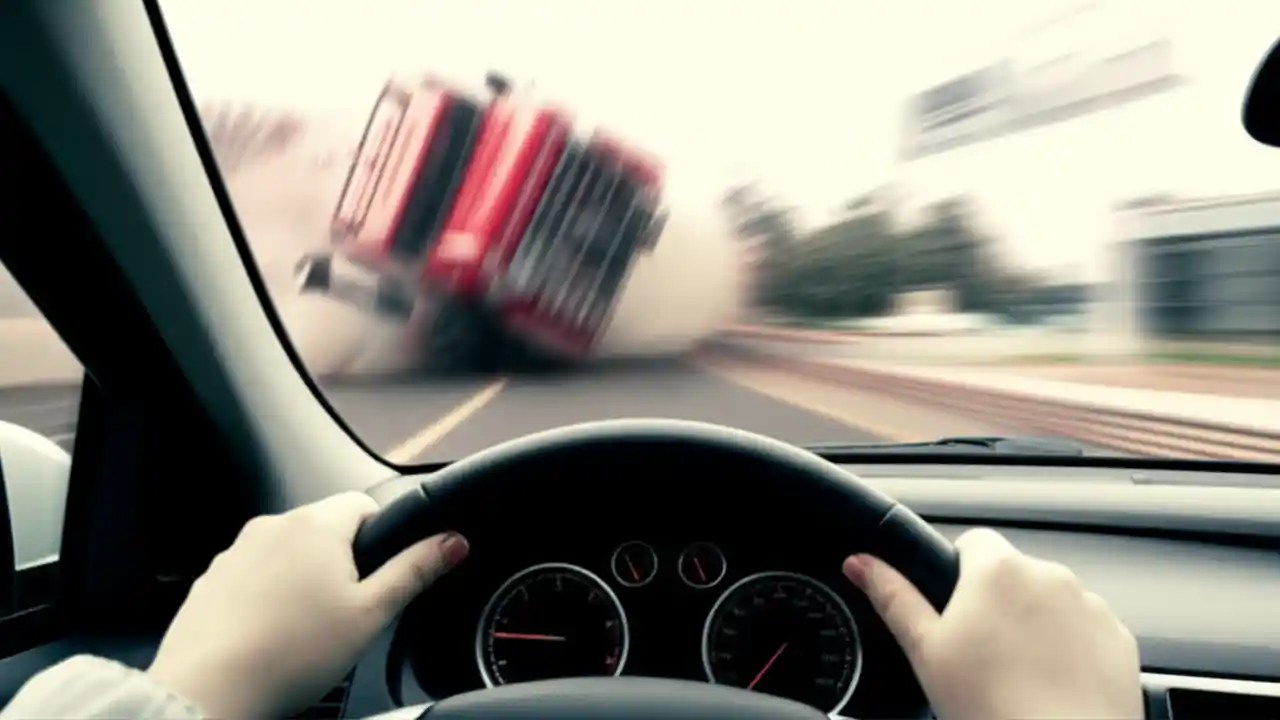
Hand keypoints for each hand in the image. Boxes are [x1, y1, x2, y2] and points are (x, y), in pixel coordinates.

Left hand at [148, 492, 468, 718]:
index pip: (364, 504)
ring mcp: (235, 553)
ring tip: (306, 633)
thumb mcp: (370, 615)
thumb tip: (453, 541)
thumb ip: (414, 571)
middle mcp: (272, 526)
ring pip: (287, 555)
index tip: (382, 575)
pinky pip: (253, 579)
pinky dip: (266, 600)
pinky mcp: (210, 582)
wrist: (208, 692)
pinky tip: (272, 638)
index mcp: (316, 525)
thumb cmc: (290, 656)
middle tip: (348, 613)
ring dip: (302, 581)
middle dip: (341, 564)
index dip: (382, 537)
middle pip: (324, 530)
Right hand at [844, 528, 1141, 719]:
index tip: (954, 612)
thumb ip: (892, 596)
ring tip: (1017, 674)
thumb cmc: (990, 706)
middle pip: (1012, 574)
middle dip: (997, 603)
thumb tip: (859, 562)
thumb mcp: (925, 650)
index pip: (973, 542)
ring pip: (1051, 602)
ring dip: (1035, 624)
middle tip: (979, 654)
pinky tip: (1050, 684)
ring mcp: (1090, 606)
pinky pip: (1086, 631)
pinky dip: (1070, 649)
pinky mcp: (1118, 638)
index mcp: (997, 569)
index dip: (958, 575)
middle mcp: (1049, 575)